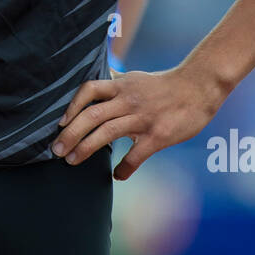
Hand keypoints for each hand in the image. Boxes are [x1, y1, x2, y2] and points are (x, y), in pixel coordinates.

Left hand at [51, 65, 224, 179]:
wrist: (199, 86)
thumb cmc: (165, 86)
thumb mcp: (136, 79)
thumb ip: (115, 84)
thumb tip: (95, 87)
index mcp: (121, 86)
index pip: (88, 90)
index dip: (71, 106)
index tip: (60, 123)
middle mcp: (128, 100)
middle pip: (91, 115)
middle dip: (70, 134)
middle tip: (56, 150)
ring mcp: (142, 118)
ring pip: (106, 133)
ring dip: (85, 149)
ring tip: (72, 161)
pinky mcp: (158, 135)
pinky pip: (135, 155)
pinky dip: (123, 168)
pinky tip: (117, 175)